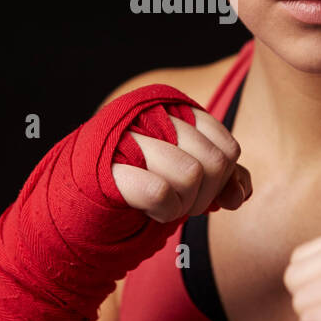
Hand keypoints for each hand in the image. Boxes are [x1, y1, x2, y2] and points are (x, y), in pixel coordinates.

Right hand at [113, 108, 251, 222]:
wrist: (78, 207)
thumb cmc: (139, 186)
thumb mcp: (186, 179)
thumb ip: (221, 180)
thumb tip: (241, 195)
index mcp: (172, 109)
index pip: (227, 148)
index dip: (223, 180)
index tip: (200, 192)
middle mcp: (151, 114)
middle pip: (214, 162)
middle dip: (204, 196)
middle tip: (178, 203)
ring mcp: (127, 138)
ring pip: (192, 174)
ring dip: (182, 205)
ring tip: (160, 205)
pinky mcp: (108, 168)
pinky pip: (160, 191)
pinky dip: (163, 210)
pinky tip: (147, 209)